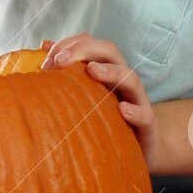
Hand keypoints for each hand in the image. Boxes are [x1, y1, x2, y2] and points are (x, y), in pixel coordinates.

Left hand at [40, 33, 158, 169]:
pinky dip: (135, 111)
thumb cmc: (105, 119)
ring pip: (131, 79)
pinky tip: (122, 110)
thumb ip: (68, 71)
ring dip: (111, 72)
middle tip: (61, 60)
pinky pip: (145, 115)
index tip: (49, 56)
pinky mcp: (148, 125)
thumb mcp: (85, 93)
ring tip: (91, 71)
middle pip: (110, 53)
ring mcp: (137, 101)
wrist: (140, 148)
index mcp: (105, 70)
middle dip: (85, 50)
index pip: (91, 44)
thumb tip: (45, 45)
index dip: (71, 44)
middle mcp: (122, 80)